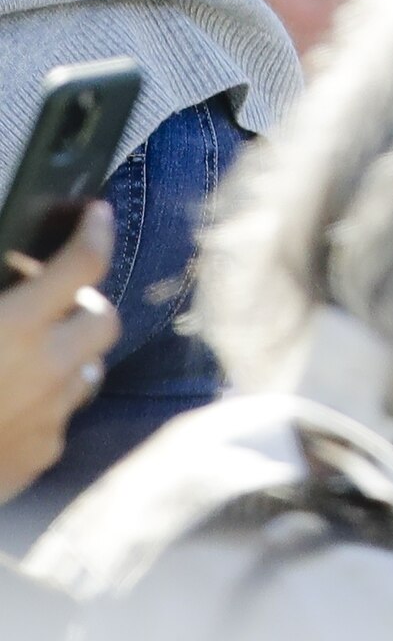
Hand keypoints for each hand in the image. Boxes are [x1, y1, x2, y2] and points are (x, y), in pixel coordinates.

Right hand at [0, 202, 119, 504]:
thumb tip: (8, 278)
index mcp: (15, 329)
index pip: (84, 263)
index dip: (95, 230)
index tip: (96, 214)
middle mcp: (46, 371)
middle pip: (104, 319)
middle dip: (82, 302)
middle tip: (50, 296)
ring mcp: (49, 418)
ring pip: (86, 370)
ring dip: (65, 353)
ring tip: (22, 351)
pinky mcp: (41, 456)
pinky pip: (59, 415)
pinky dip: (43, 400)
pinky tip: (5, 401)